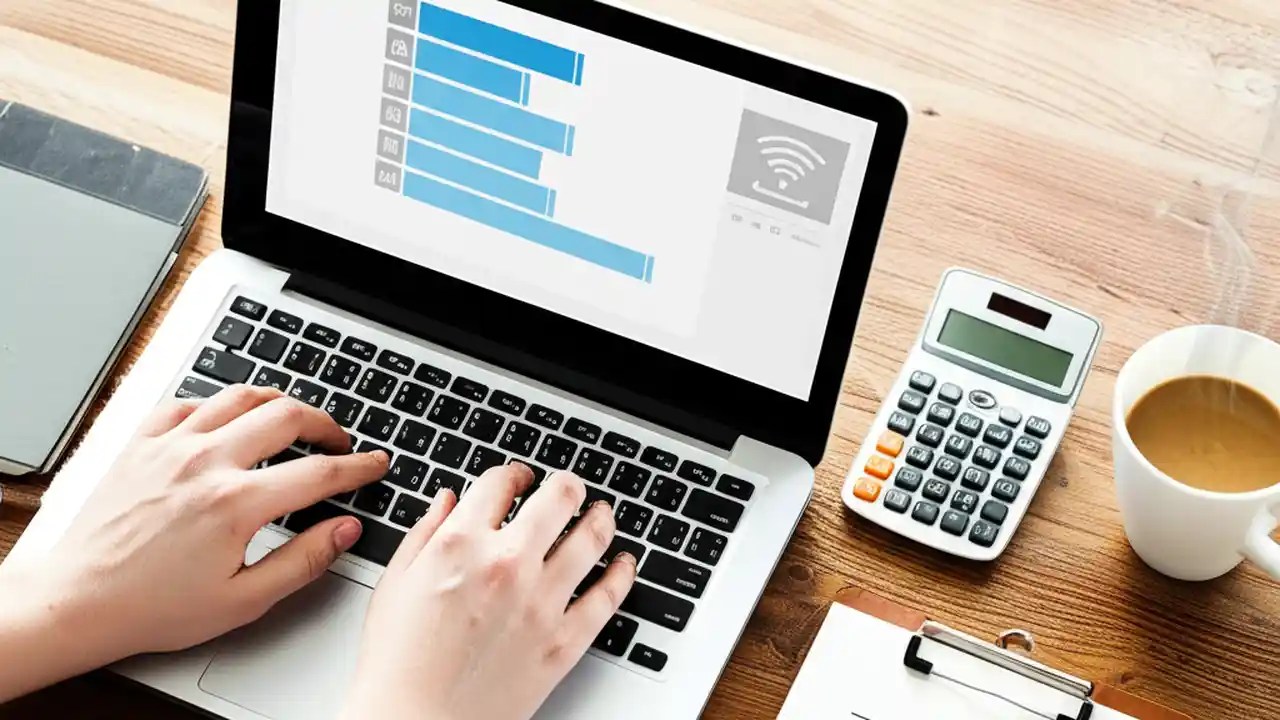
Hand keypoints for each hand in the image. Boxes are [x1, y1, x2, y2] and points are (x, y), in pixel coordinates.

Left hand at [0, 385, 388, 700]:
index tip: (374, 463)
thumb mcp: (243, 601)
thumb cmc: (153, 608)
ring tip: (293, 418)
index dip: (358, 466)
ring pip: (239, 396)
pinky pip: (188, 403)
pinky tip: (227, 421)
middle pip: (286, 415)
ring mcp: (170, 447)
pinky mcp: (141, 443)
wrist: (79, 602)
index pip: (319, 471)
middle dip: (325, 423)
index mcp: (236, 504)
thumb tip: (345, 530)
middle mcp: (206, 463)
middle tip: (338, 439)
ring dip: (277, 402)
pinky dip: (217, 405)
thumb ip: (304, 560)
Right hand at [343, 465, 636, 719]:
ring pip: (592, 539)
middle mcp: (506, 564)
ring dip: (600, 518)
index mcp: (460, 543)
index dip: (514, 473)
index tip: (520, 478)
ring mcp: (540, 601)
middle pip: (558, 497)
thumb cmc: (397, 663)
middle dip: (566, 485)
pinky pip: (607, 597)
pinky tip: (622, 565)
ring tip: (602, 516)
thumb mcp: (395, 583)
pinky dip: (621, 575)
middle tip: (568, 488)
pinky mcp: (564, 641)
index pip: (502, 481)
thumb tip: (449, 501)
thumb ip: (425, 533)